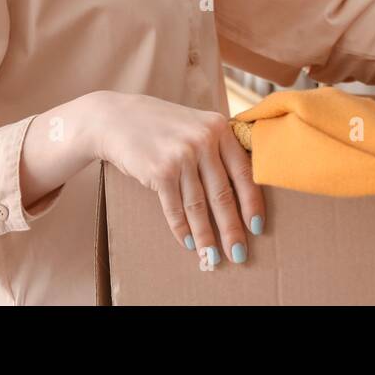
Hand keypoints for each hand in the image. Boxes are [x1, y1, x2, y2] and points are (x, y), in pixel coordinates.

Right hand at [93, 91, 263, 269]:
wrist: (116, 118)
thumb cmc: (162, 125)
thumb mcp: (197, 125)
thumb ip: (218, 147)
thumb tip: (243, 190)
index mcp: (219, 127)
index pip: (244, 171)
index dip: (252, 202)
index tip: (257, 227)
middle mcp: (203, 139)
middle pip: (223, 193)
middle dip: (232, 229)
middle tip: (239, 254)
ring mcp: (181, 155)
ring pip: (198, 205)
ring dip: (206, 236)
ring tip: (213, 257)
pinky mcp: (160, 170)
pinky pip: (175, 207)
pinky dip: (182, 229)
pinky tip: (189, 244)